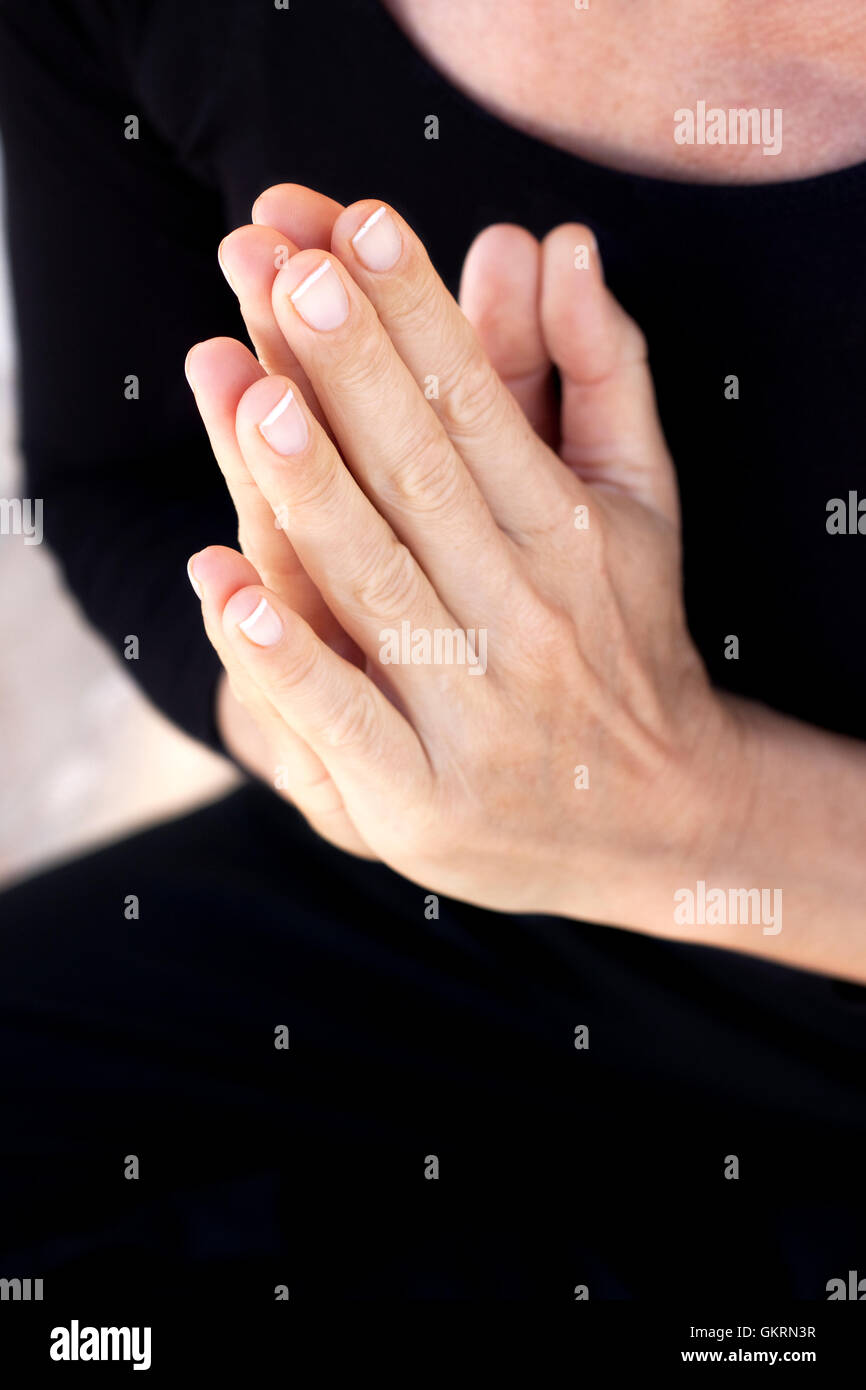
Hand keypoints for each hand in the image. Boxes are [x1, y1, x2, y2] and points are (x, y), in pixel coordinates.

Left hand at [188, 195, 741, 926]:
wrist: (653, 821)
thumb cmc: (625, 638)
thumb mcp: (637, 501)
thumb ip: (603, 369)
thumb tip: (561, 242)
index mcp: (571, 537)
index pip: (481, 411)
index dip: (417, 317)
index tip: (356, 227)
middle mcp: (526, 622)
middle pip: (421, 483)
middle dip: (350, 373)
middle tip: (287, 274)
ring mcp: (471, 718)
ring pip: (376, 589)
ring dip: (306, 492)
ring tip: (248, 393)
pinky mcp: (416, 802)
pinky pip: (341, 720)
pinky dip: (281, 656)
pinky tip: (222, 579)